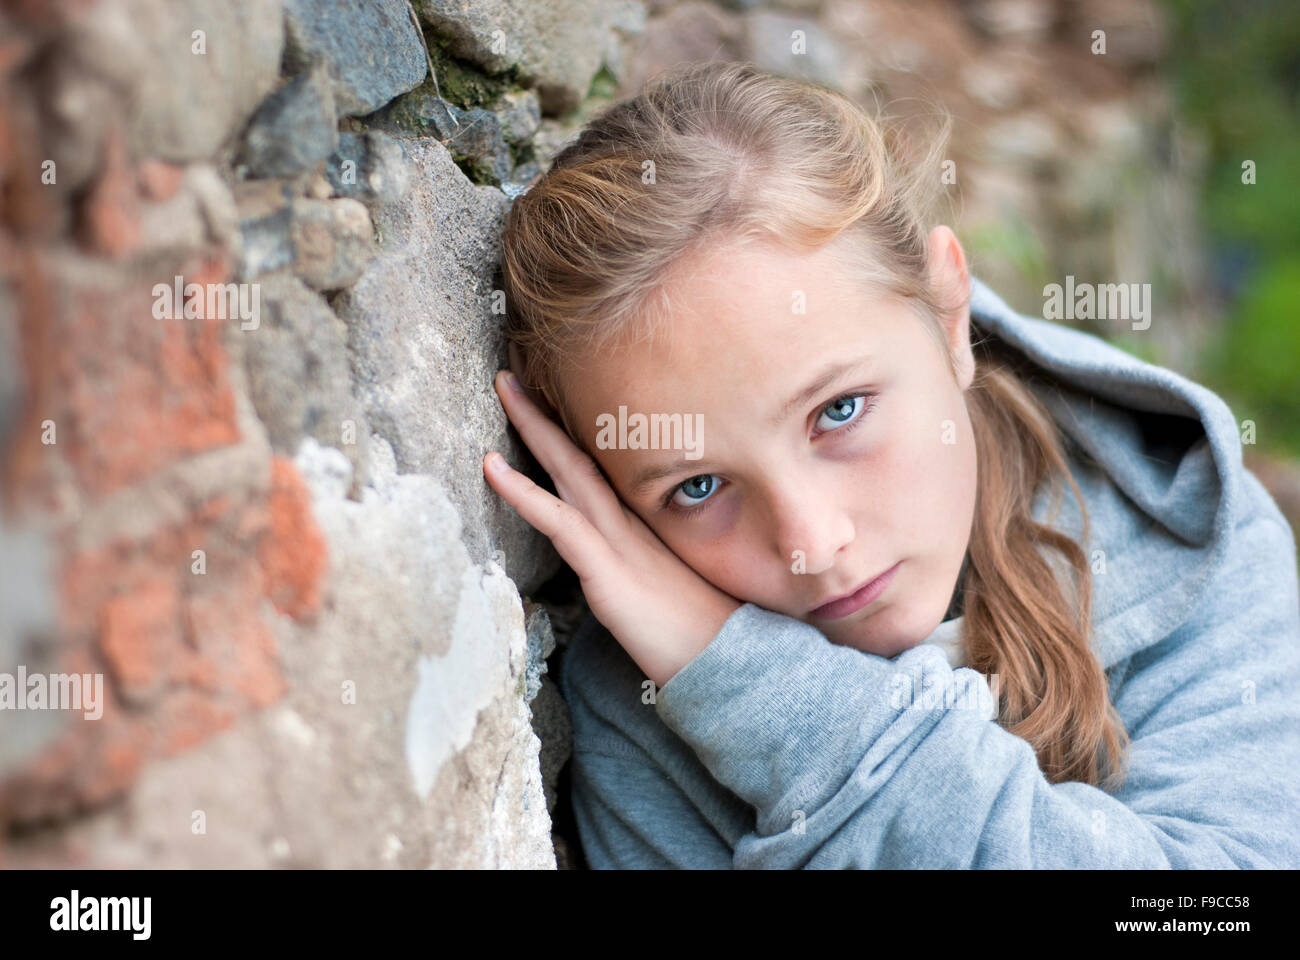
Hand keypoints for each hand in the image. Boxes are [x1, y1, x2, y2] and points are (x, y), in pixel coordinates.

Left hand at [483, 369, 741, 689]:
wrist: (733, 668)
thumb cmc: (707, 637)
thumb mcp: (672, 591)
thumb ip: (647, 568)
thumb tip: (627, 567)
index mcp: (644, 527)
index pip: (603, 467)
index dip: (574, 431)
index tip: (548, 395)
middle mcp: (631, 523)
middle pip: (583, 454)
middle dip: (549, 411)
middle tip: (517, 368)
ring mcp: (619, 543)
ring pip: (569, 471)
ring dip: (534, 427)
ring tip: (504, 385)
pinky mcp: (607, 572)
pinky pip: (557, 521)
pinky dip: (522, 492)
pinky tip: (492, 467)